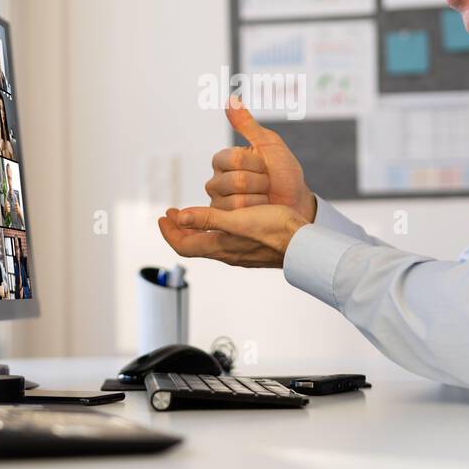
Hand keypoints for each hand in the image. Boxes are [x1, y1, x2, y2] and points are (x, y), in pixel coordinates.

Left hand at [157, 204, 308, 268]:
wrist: (304, 244)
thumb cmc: (274, 230)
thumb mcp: (238, 220)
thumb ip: (208, 219)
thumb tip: (180, 217)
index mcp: (220, 247)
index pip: (183, 245)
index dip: (170, 232)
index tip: (164, 217)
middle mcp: (227, 253)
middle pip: (193, 245)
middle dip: (180, 229)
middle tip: (173, 214)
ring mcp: (239, 254)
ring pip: (209, 243)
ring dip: (197, 229)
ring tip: (193, 215)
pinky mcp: (251, 250)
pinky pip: (224, 242)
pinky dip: (214, 230)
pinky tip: (223, 221)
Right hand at [206, 96, 316, 219]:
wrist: (295, 201)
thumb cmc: (283, 172)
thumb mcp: (269, 144)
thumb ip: (248, 124)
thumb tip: (231, 99)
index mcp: (224, 159)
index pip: (233, 158)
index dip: (256, 162)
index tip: (265, 164)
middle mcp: (216, 179)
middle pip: (234, 180)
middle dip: (260, 182)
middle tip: (267, 182)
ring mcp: (218, 201)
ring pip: (235, 199)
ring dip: (260, 197)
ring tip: (265, 196)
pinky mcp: (224, 221)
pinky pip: (238, 215)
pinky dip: (257, 210)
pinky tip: (262, 208)